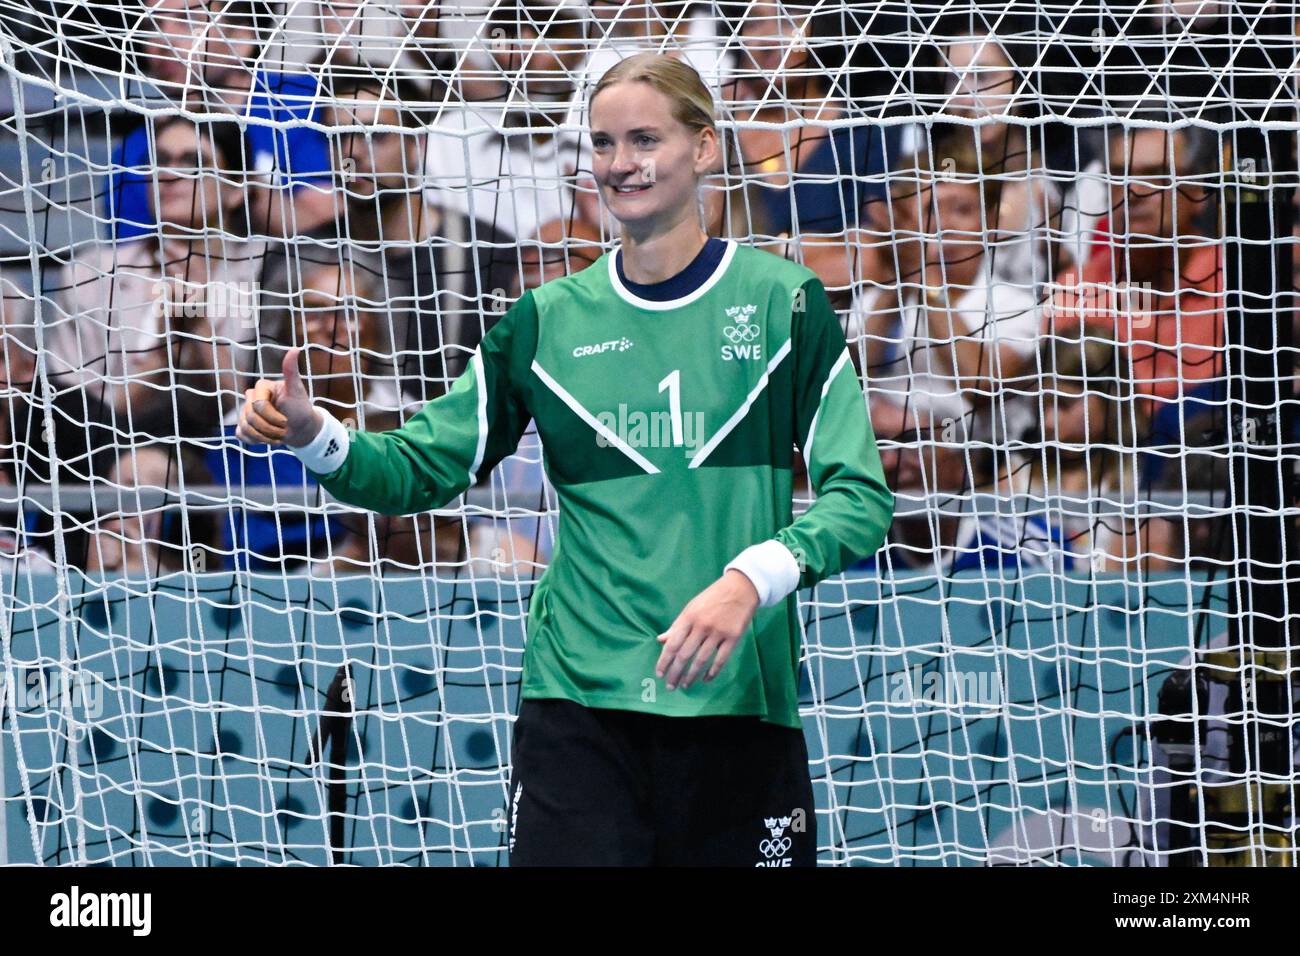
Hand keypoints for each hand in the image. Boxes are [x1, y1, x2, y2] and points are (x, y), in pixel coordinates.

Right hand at [236, 346, 321, 447]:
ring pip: (245, 428)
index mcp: (261, 387)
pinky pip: (240, 435)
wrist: (301, 428)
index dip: (273, 417)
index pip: (258, 406)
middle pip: (251, 418)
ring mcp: (246, 411)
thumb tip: (295, 349)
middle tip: (284, 429)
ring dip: (264, 437)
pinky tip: (267, 439)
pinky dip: (255, 441)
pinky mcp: (243, 425)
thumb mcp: (297, 390)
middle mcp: (251, 397)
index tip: (286, 420)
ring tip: (278, 435)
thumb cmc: (300, 408)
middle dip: (270, 428)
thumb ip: (291, 371)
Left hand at [655, 570, 759, 690]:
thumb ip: (677, 625)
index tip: (659, 674)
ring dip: (691, 676)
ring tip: (685, 686)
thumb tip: (660, 640)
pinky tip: (705, 679)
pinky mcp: (733, 637)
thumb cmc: (712, 598)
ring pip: (701, 660)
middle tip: (670, 686)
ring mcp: (718, 632)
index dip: (664, 661)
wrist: (741, 588)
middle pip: (685, 655)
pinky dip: (712, 672)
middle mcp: (701, 626)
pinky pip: (721, 659)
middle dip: (675, 673)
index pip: (672, 644)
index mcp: (689, 617)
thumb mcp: (691, 607)